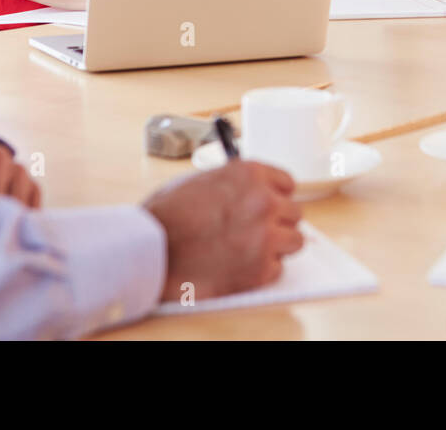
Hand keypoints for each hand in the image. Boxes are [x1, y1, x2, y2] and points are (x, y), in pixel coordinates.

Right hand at [142, 160, 304, 301]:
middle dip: (276, 222)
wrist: (151, 250)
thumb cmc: (166, 216)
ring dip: (276, 247)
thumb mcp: (202, 181)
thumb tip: (250, 192)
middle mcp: (263, 201)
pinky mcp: (261, 269)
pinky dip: (262, 271)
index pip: (286, 183)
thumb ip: (234, 185)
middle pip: (294, 213)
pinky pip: (278, 269)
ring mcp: (265, 236)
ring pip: (294, 241)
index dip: (276, 196)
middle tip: (255, 232)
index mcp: (249, 174)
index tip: (270, 205)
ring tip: (249, 250)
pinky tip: (238, 266)